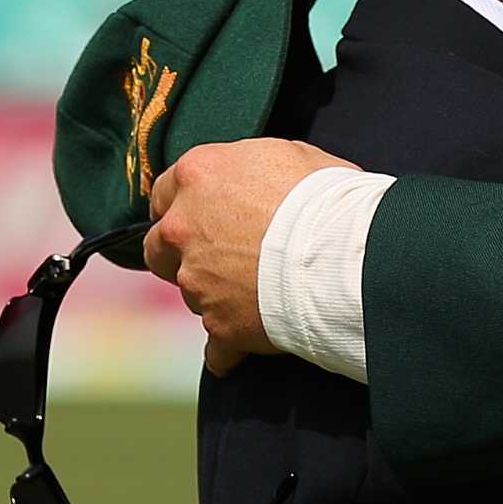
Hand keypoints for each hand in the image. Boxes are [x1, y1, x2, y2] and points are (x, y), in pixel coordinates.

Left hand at [143, 138, 352, 374]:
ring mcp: (197, 281)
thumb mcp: (290, 155)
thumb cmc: (327, 198)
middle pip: (158, 247)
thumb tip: (254, 178)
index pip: (164, 191)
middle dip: (179, 254)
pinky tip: (250, 343)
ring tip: (258, 294)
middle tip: (219, 256)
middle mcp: (183, 228)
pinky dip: (230, 347)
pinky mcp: (220, 325)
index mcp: (199, 177)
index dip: (185, 205)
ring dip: (215, 295)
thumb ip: (251, 167)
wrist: (344, 255)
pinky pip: (217, 348)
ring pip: (190, 295)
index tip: (203, 214)